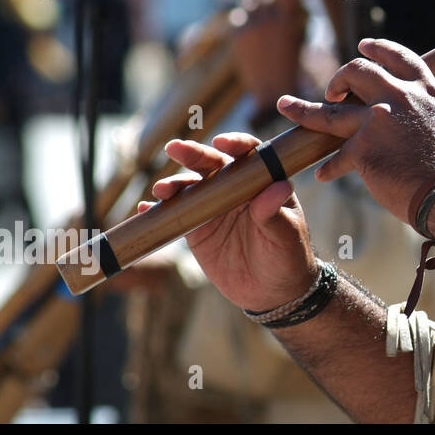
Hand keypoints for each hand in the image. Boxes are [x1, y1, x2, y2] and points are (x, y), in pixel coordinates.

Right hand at [145, 132, 315, 311]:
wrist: (271, 291)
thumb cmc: (288, 256)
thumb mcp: (286, 236)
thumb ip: (276, 213)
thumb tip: (278, 186)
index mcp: (263, 182)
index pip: (251, 155)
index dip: (237, 144)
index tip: (223, 143)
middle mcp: (236, 189)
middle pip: (214, 164)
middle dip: (194, 154)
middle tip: (176, 149)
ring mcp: (213, 207)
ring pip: (191, 188)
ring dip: (174, 185)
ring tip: (162, 190)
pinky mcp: (196, 229)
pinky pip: (175, 216)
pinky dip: (158, 211)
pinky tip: (146, 209)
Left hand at [230, 0, 307, 111]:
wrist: (271, 86)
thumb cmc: (290, 63)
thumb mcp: (298, 37)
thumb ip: (293, 16)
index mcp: (287, 20)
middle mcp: (268, 19)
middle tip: (269, 2)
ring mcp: (251, 26)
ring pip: (249, 3)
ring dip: (254, 6)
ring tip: (258, 17)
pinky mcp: (237, 35)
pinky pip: (237, 17)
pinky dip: (242, 20)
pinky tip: (248, 28)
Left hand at [276, 38, 434, 224]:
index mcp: (425, 90)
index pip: (397, 57)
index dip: (377, 50)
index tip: (363, 48)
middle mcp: (400, 97)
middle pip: (357, 72)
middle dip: (339, 78)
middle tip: (332, 90)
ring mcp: (378, 120)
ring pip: (329, 111)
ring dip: (303, 109)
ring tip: (286, 106)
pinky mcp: (363, 148)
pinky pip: (337, 156)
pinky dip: (330, 168)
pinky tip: (324, 175)